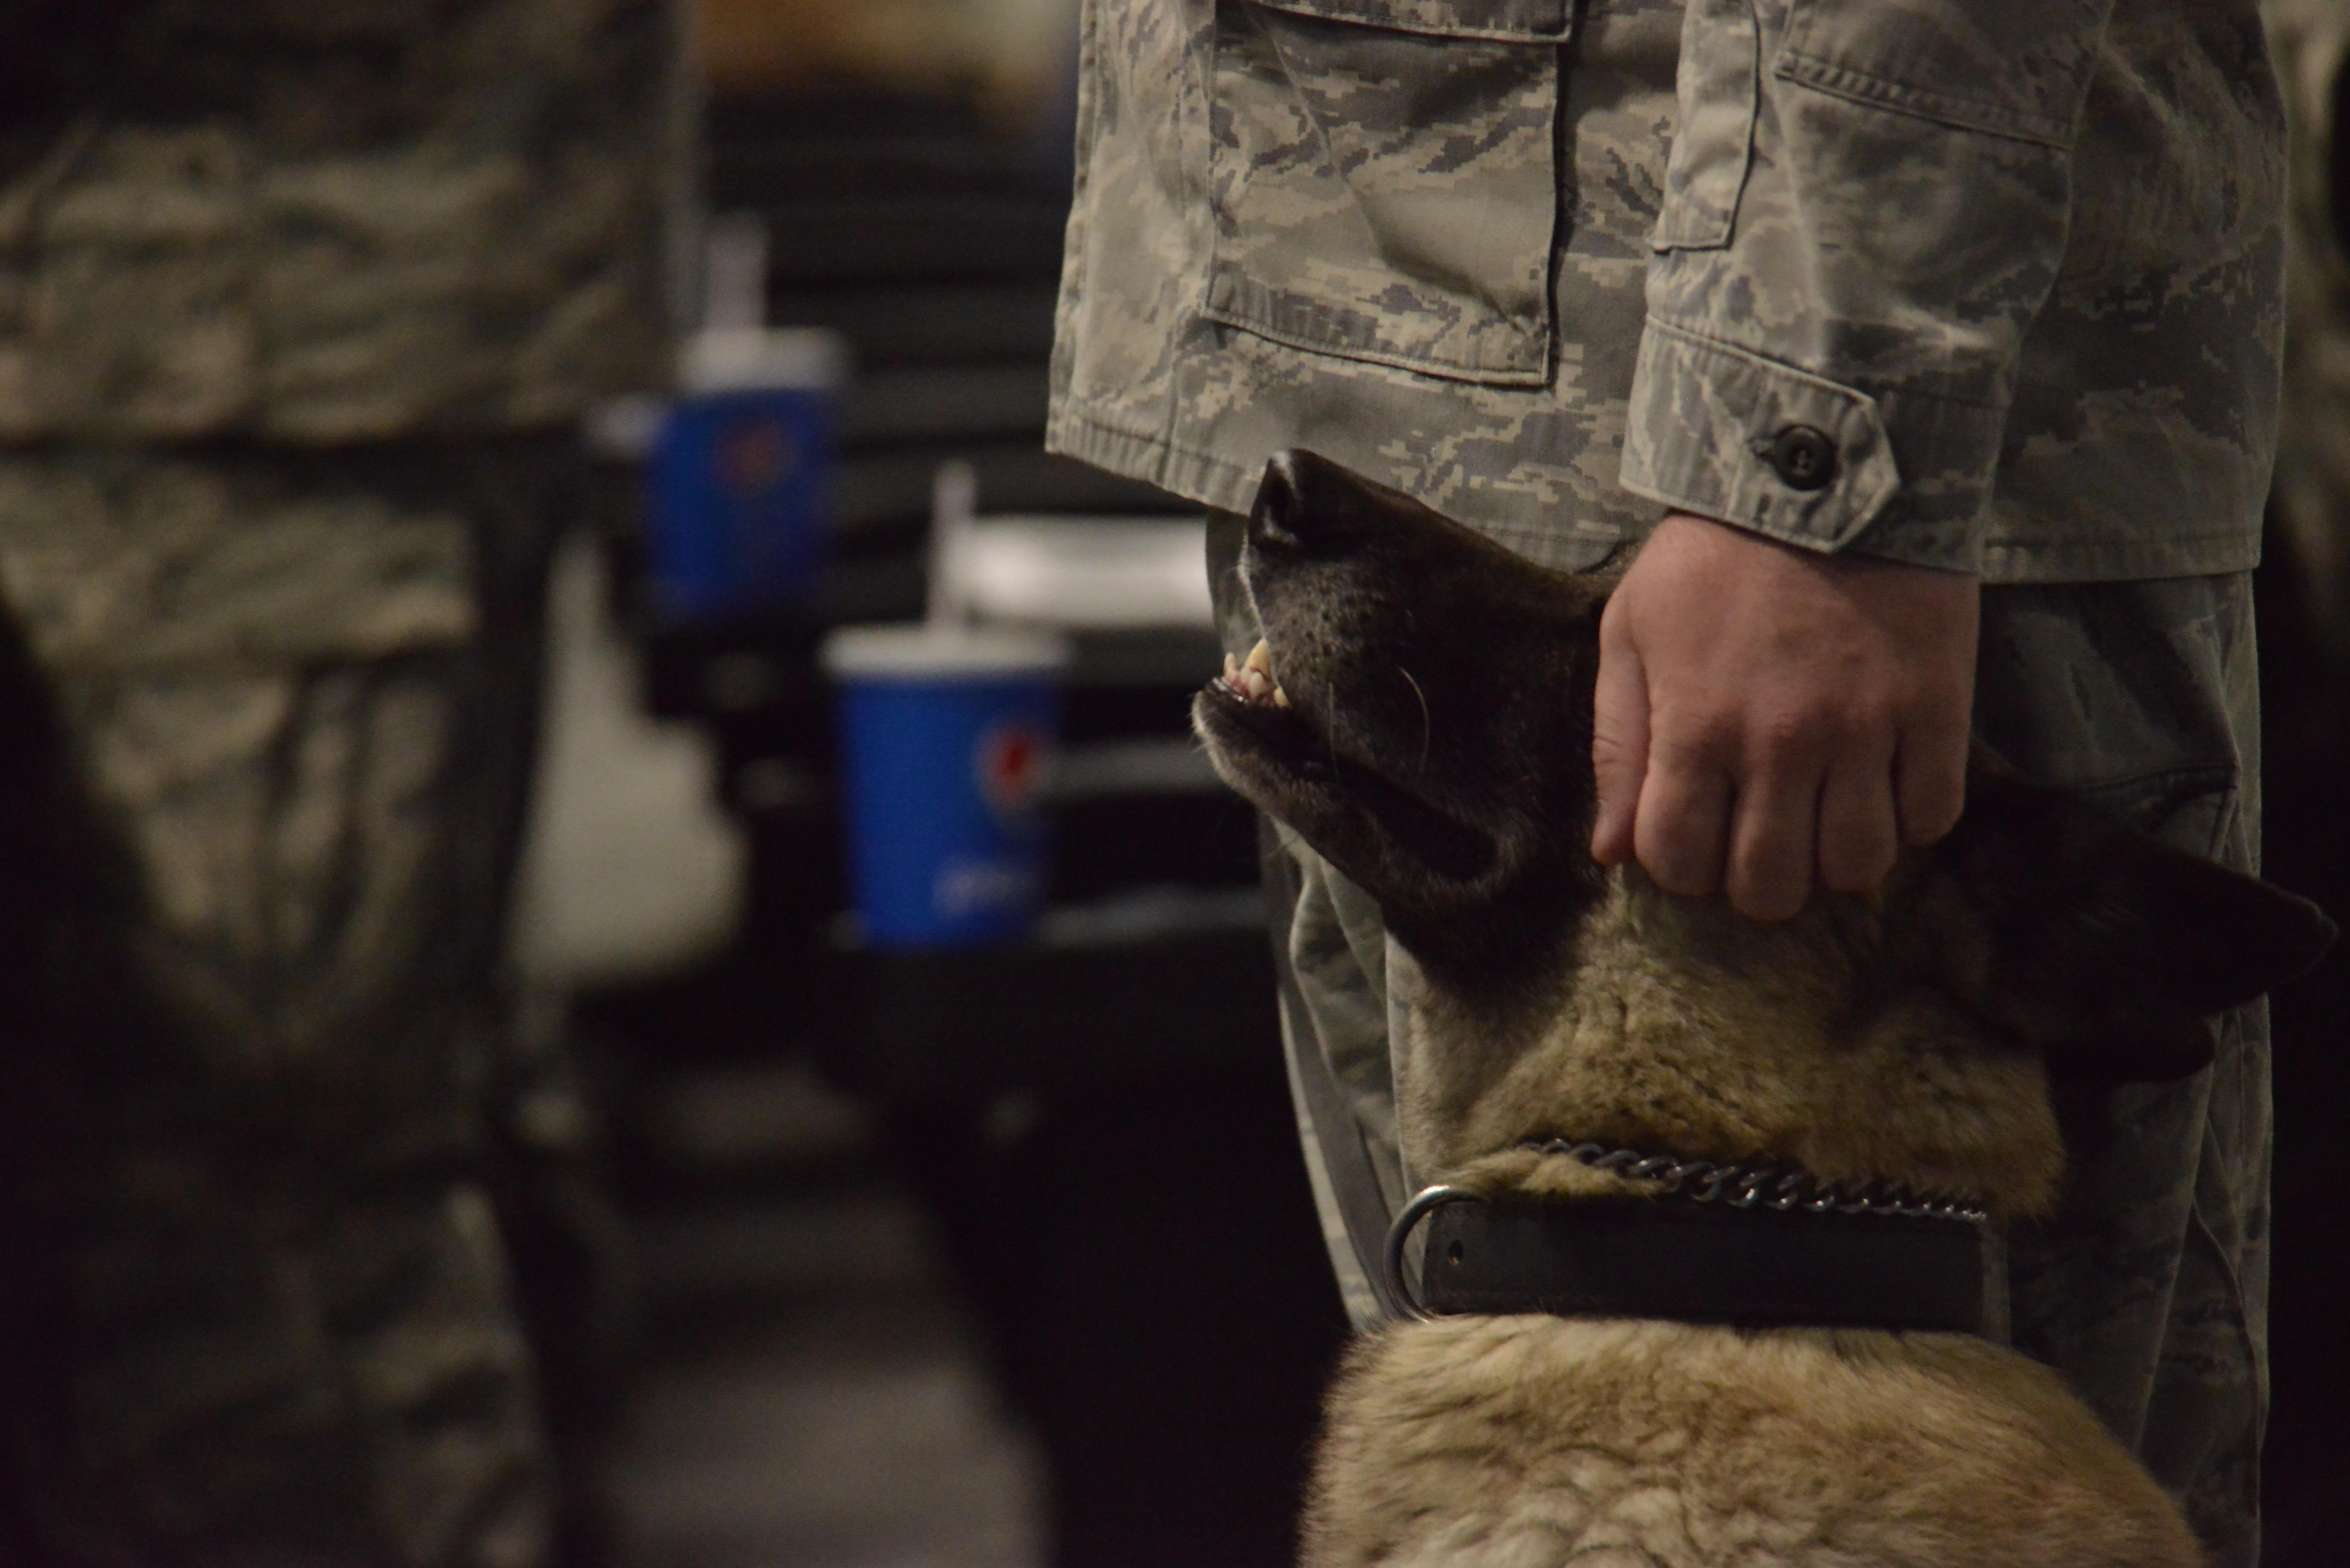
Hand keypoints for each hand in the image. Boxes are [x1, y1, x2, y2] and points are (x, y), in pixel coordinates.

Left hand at [1589, 512, 1978, 920]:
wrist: (1822, 473)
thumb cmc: (1712, 557)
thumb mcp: (1631, 634)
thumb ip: (1618, 746)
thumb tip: (1611, 850)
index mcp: (1697, 728)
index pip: (1680, 862)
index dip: (1681, 868)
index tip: (1693, 838)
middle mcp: (1779, 744)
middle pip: (1770, 885)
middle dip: (1755, 882)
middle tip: (1759, 841)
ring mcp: (1864, 732)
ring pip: (1857, 867)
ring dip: (1835, 861)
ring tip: (1824, 821)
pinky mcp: (1934, 710)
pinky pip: (1931, 817)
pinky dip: (1908, 821)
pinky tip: (1883, 789)